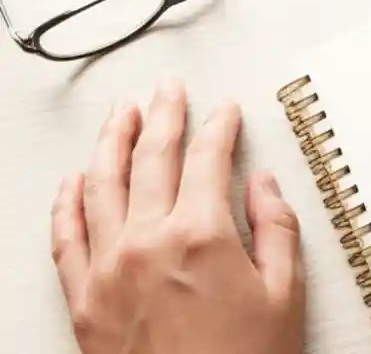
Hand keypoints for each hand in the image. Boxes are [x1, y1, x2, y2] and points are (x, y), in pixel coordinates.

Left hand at [50, 77, 304, 353]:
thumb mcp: (285, 295)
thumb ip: (276, 230)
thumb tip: (264, 186)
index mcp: (201, 235)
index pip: (207, 159)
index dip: (218, 127)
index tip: (225, 113)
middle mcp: (146, 242)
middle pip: (150, 158)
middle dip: (163, 115)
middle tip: (169, 91)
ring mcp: (107, 269)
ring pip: (101, 185)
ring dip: (112, 141)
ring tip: (122, 115)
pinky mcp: (82, 300)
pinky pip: (65, 236)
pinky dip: (68, 201)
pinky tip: (75, 181)